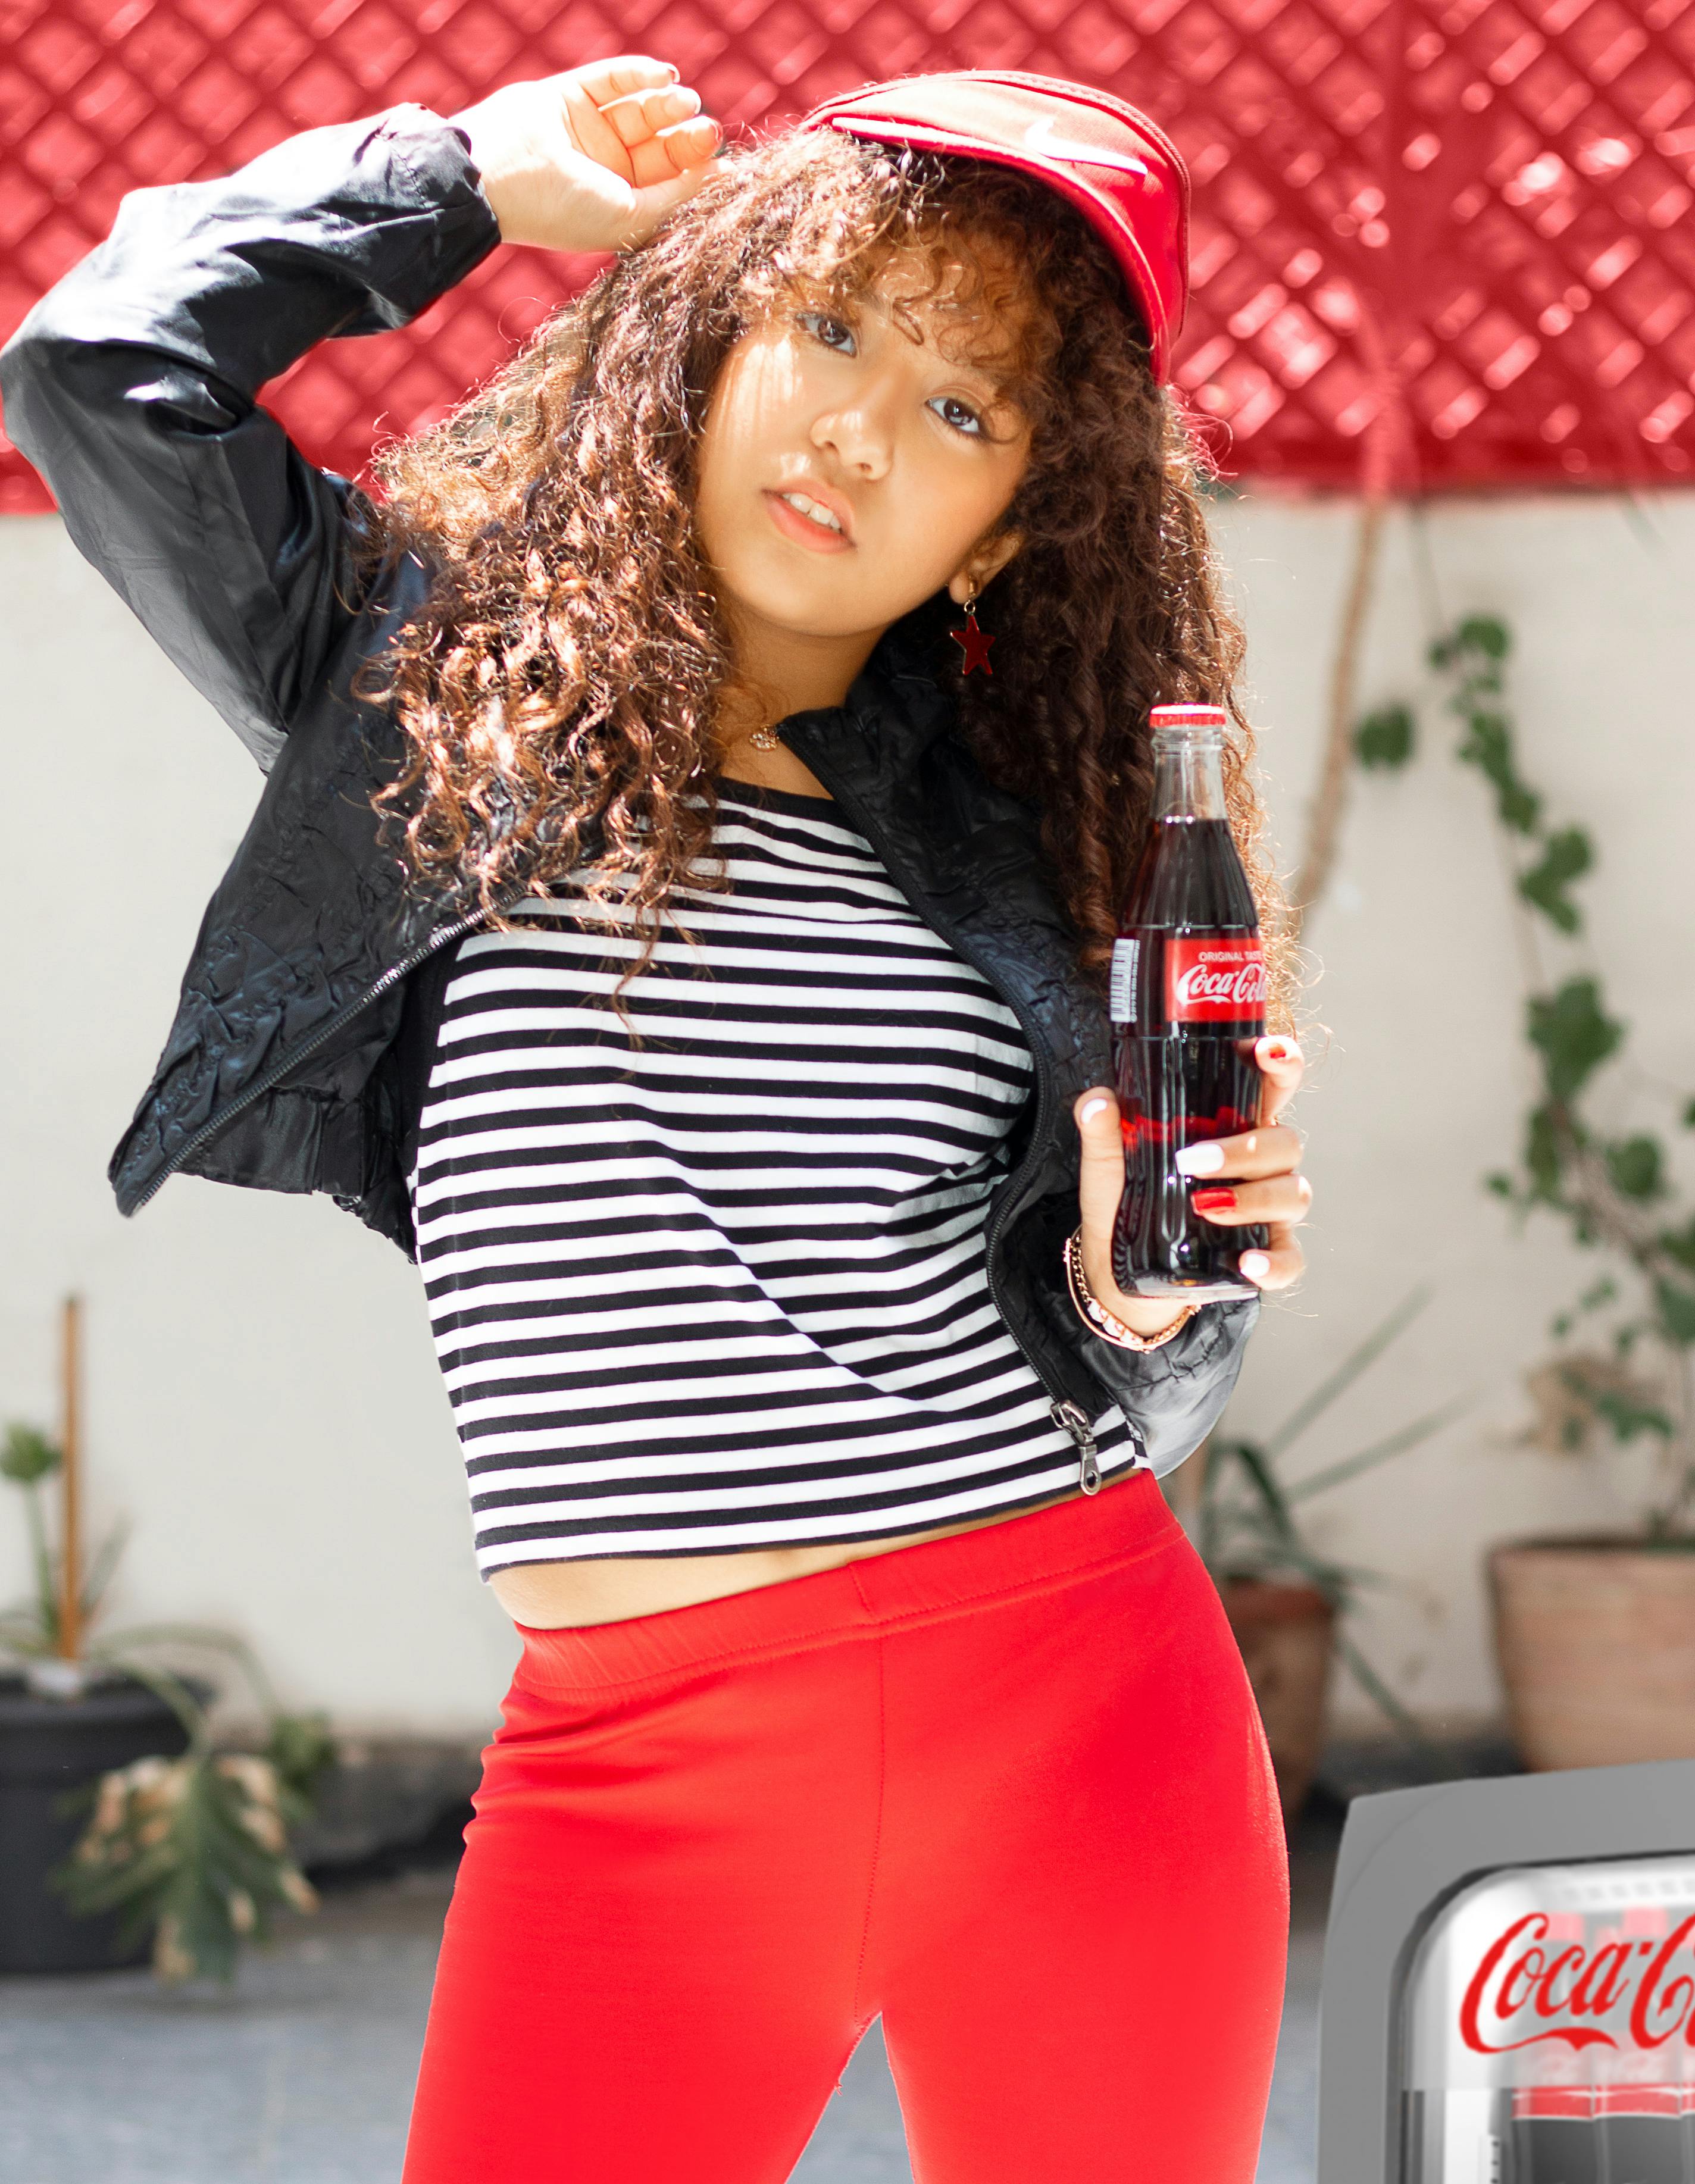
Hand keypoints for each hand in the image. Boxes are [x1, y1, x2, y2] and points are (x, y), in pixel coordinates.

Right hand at [449, 58, 724, 254]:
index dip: (697, 170)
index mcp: (619, 204)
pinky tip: (665, 76)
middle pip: (659, 145)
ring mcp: (587, 130)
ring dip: (667, 104)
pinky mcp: (570, 94)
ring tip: (686, 102)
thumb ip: (676, 199)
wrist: (497, 178)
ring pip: (640, 110)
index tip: (723, 160)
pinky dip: (640, 73)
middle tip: (708, 128)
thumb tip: (722, 175)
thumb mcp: (629, 217)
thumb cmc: (562, 211)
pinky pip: (612, 78)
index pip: (668, 182)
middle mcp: (605, 169)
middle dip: (686, 136)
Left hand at [1072, 1035, 1310, 1333]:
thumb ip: (1104, 1133)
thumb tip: (1098, 1101)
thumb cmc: (1125, 1206)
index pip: (1270, 1088)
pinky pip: (1290, 1260)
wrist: (1119, 1273)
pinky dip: (1275, 1263)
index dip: (1282, 1064)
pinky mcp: (1267, 1257)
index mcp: (1229, 1129)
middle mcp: (1259, 1166)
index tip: (1268, 1050)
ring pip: (1293, 1194)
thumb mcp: (1108, 1168)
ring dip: (1254, 1199)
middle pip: (1285, 1142)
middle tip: (1189, 1161)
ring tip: (1205, 1206)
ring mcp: (1268, 1212)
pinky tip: (1247, 1264)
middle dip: (1243, 1149)